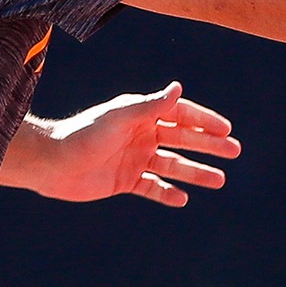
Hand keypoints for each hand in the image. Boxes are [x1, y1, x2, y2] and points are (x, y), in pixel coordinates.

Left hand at [6, 82, 240, 206]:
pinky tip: (184, 199)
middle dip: (208, 146)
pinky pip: (153, 188)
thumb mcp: (120, 118)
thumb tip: (178, 87)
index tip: (226, 129)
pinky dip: (168, 194)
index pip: (180, 114)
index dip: (204, 121)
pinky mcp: (125, 181)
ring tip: (220, 180)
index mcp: (141, 115)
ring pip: (172, 165)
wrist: (51, 163)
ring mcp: (134, 159)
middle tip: (234, 152)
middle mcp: (141, 136)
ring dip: (195, 172)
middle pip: (182, 140)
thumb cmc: (83, 134)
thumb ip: (150, 106)